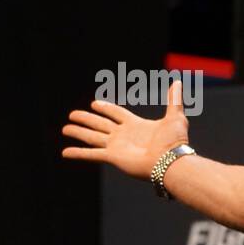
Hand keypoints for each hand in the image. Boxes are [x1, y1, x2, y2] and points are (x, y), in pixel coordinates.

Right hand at [62, 79, 189, 179]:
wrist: (171, 162)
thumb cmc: (174, 142)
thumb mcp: (175, 117)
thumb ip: (174, 100)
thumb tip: (178, 82)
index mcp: (136, 125)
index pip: (116, 113)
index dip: (106, 108)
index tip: (94, 104)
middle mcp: (124, 136)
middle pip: (100, 124)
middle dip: (86, 119)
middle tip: (72, 114)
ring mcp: (117, 147)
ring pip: (92, 137)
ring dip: (78, 132)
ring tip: (65, 128)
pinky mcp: (112, 157)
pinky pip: (91, 154)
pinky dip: (78, 153)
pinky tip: (65, 152)